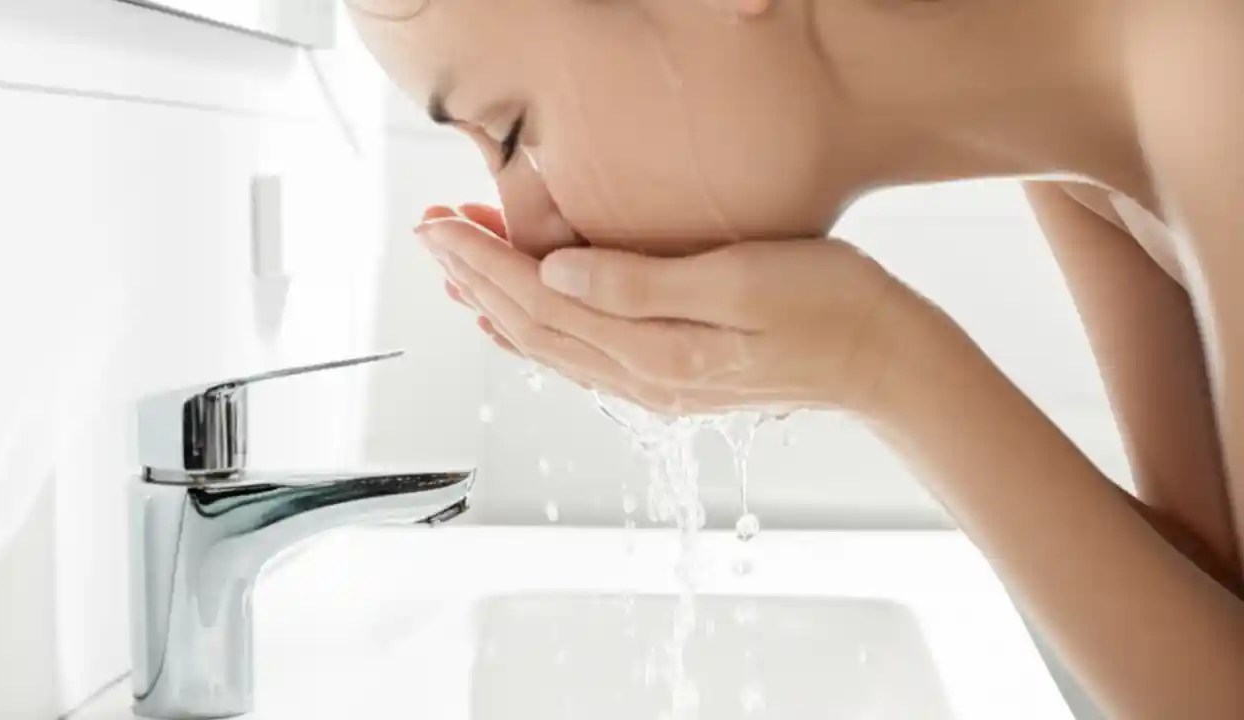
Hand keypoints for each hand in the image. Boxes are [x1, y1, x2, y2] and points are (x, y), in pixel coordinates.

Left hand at [416, 205, 931, 416]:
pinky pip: (583, 356)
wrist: (885, 358)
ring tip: (457, 268)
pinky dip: (538, 329)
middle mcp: (643, 378)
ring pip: (552, 344)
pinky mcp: (674, 378)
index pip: (539, 301)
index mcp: (652, 350)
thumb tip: (553, 275)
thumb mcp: (737, 279)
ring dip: (498, 304)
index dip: (481, 263)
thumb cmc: (827, 305)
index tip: (437, 226)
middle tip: (430, 233)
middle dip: (473, 279)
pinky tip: (525, 314)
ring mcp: (657, 384)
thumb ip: (640, 282)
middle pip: (532, 326)